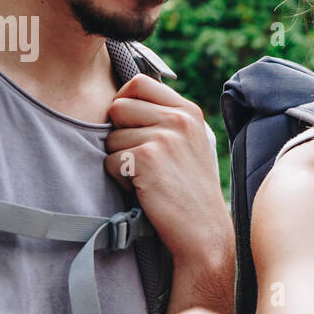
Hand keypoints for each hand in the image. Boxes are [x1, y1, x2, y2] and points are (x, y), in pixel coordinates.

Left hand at [104, 74, 224, 260]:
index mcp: (189, 111)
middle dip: (119, 132)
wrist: (204, 231)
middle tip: (139, 158)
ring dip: (119, 159)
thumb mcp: (189, 143)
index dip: (124, 101)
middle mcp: (178, 118)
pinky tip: (143, 189)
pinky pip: (109, 160)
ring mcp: (163, 137)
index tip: (129, 125)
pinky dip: (119, 178)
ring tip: (146, 177)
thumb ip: (165, 118)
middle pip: (118, 106)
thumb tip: (122, 101)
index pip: (139, 82)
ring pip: (111, 136)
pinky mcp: (146, 158)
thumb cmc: (190, 190)